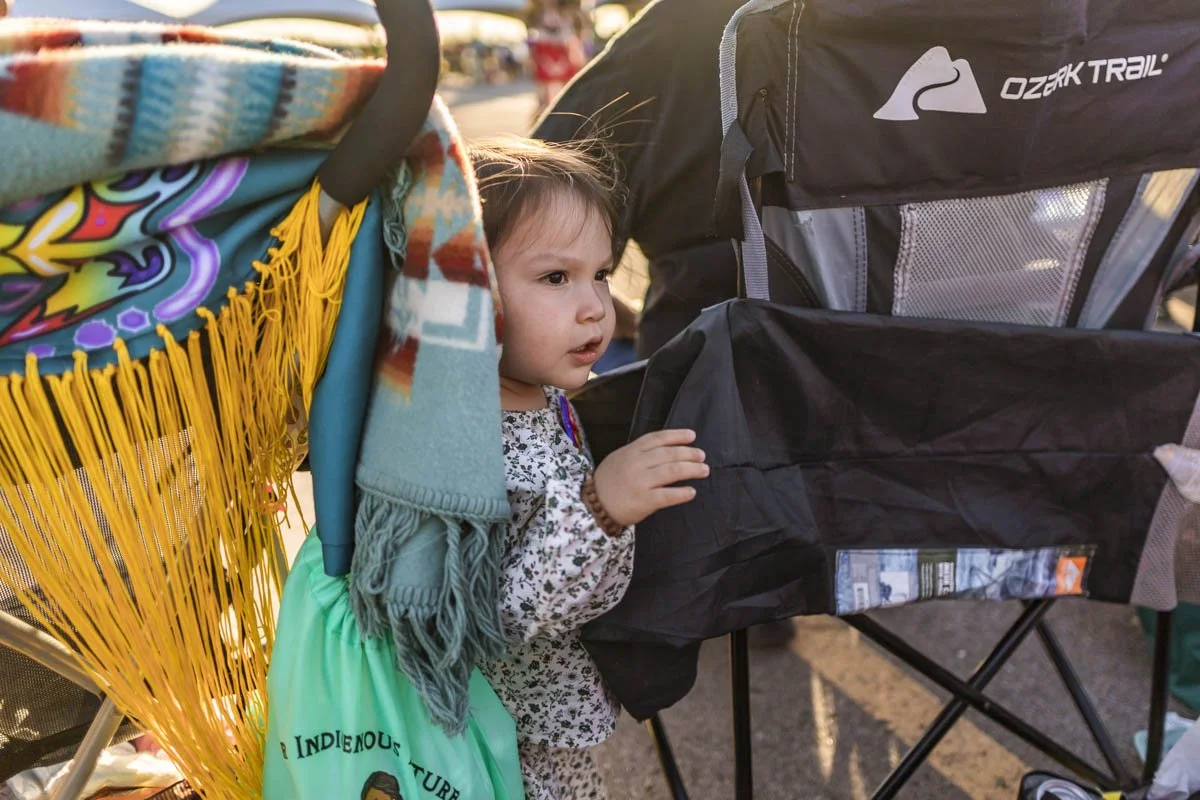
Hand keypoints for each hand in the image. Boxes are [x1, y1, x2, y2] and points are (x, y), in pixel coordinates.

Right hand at [592, 429, 707, 525]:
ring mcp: (640, 482)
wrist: (593, 506)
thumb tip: (668, 449)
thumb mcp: (620, 459)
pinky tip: (692, 492)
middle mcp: (636, 464)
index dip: (676, 436)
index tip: (692, 436)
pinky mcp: (643, 501)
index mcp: (631, 451)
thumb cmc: (609, 482)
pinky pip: (667, 495)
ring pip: (672, 471)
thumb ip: (639, 453)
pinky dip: (682, 493)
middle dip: (689, 453)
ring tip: (704, 470)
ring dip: (691, 469)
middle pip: (669, 454)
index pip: (658, 439)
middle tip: (702, 456)